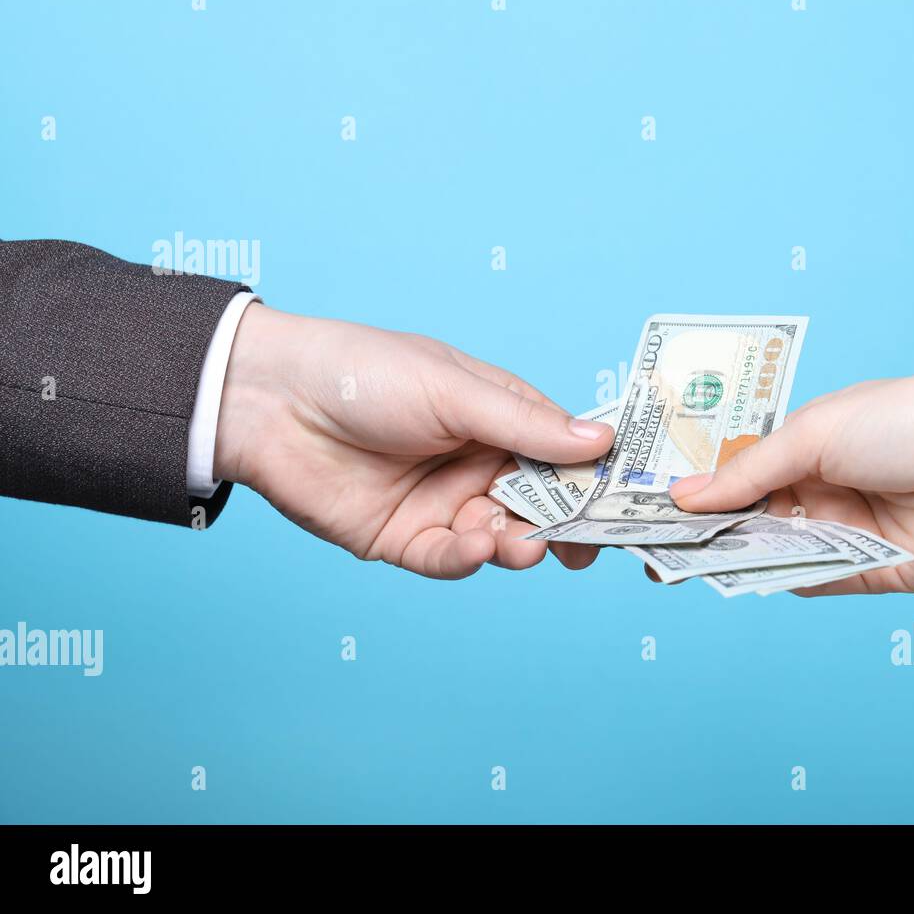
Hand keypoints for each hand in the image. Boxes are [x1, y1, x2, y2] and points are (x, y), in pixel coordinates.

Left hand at [212, 304, 612, 578]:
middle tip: (588, 545)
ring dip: (519, 543)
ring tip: (525, 543)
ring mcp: (443, 503)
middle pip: (541, 504)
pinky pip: (450, 559)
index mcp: (500, 417)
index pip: (564, 454)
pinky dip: (469, 558)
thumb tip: (602, 441)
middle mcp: (479, 463)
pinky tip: (475, 545)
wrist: (267, 400)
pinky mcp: (404, 539)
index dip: (595, 479)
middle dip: (566, 526)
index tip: (627, 503)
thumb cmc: (364, 371)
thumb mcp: (454, 389)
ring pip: (501, 537)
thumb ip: (526, 422)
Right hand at [669, 369, 913, 595]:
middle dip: (707, 533)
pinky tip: (748, 575)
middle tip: (654, 547)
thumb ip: (748, 471)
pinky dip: (784, 579)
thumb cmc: (905, 420)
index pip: (741, 475)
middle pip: (752, 520)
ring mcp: (846, 533)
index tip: (652, 506)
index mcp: (808, 449)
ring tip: (686, 562)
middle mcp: (823, 492)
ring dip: (737, 558)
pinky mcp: (873, 572)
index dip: (700, 490)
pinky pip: (816, 581)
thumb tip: (685, 495)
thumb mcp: (813, 433)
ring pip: (777, 554)